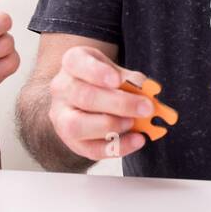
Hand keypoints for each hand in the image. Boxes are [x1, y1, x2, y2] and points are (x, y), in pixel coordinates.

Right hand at [47, 45, 150, 160]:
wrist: (89, 100)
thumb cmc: (105, 82)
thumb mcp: (118, 72)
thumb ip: (133, 81)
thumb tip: (149, 93)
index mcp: (73, 63)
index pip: (76, 62)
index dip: (97, 72)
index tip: (117, 80)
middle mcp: (62, 89)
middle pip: (83, 96)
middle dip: (118, 104)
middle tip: (145, 108)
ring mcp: (62, 117)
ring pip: (77, 126)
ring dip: (111, 126)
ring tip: (133, 123)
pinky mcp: (72, 141)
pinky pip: (90, 149)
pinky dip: (118, 147)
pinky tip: (137, 140)